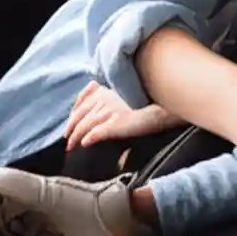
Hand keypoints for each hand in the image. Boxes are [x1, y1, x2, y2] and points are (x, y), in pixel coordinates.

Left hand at [64, 81, 183, 150]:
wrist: (168, 105)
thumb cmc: (153, 99)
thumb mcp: (130, 91)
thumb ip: (114, 94)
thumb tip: (99, 91)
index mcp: (108, 90)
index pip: (82, 101)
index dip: (74, 113)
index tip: (70, 124)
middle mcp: (106, 98)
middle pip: (80, 114)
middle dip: (71, 127)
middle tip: (67, 139)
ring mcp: (111, 110)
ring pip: (85, 124)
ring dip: (76, 135)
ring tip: (72, 145)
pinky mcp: (117, 123)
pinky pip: (97, 132)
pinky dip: (89, 137)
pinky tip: (85, 144)